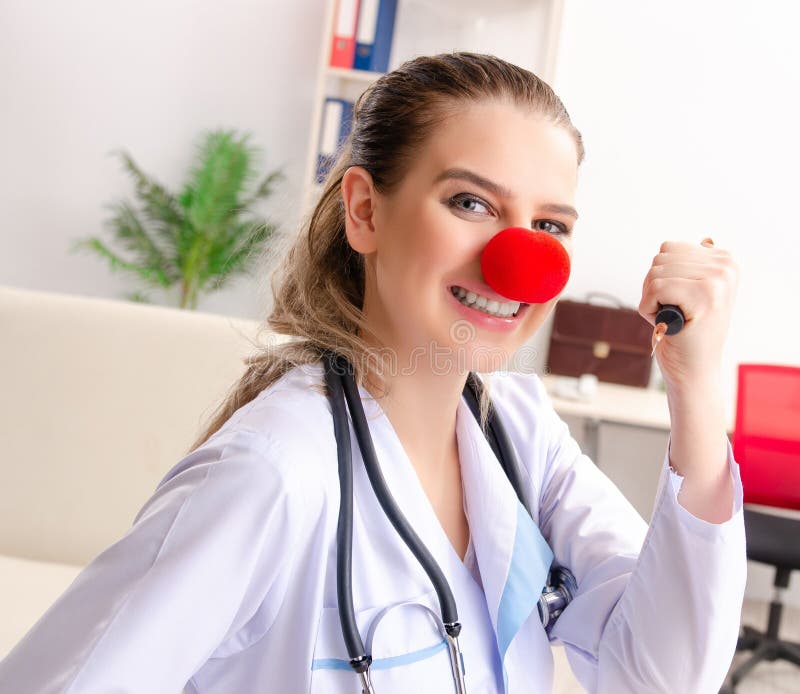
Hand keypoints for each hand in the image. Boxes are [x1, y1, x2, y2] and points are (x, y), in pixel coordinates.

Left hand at [639, 239, 738, 393]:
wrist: (693, 370)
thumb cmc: (686, 331)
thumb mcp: (692, 290)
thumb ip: (694, 264)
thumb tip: (705, 240)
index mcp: (725, 260)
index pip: (668, 248)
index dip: (661, 277)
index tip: (678, 300)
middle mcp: (726, 266)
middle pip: (660, 259)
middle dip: (653, 289)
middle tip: (672, 313)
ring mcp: (718, 281)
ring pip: (655, 273)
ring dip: (651, 300)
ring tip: (672, 318)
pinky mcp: (705, 296)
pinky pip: (655, 288)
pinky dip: (648, 309)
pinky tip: (666, 324)